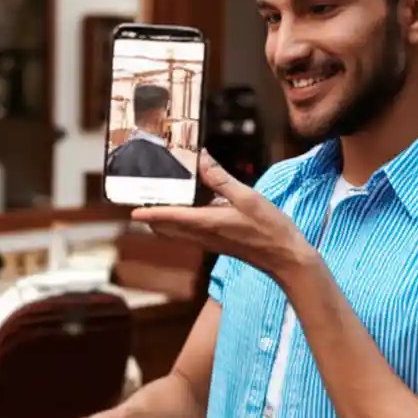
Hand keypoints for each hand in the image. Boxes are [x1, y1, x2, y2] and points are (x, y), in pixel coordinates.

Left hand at [131, 150, 313, 281]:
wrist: (285, 259)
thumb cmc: (269, 228)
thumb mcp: (247, 197)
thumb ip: (221, 178)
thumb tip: (201, 158)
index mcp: (207, 223)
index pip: (169, 218)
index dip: (149, 213)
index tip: (132, 210)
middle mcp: (202, 236)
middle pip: (165, 228)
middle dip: (152, 215)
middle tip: (144, 195)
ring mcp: (208, 242)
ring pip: (175, 232)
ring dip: (164, 219)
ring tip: (160, 197)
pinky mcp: (215, 243)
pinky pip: (188, 233)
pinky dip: (180, 221)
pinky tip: (189, 205)